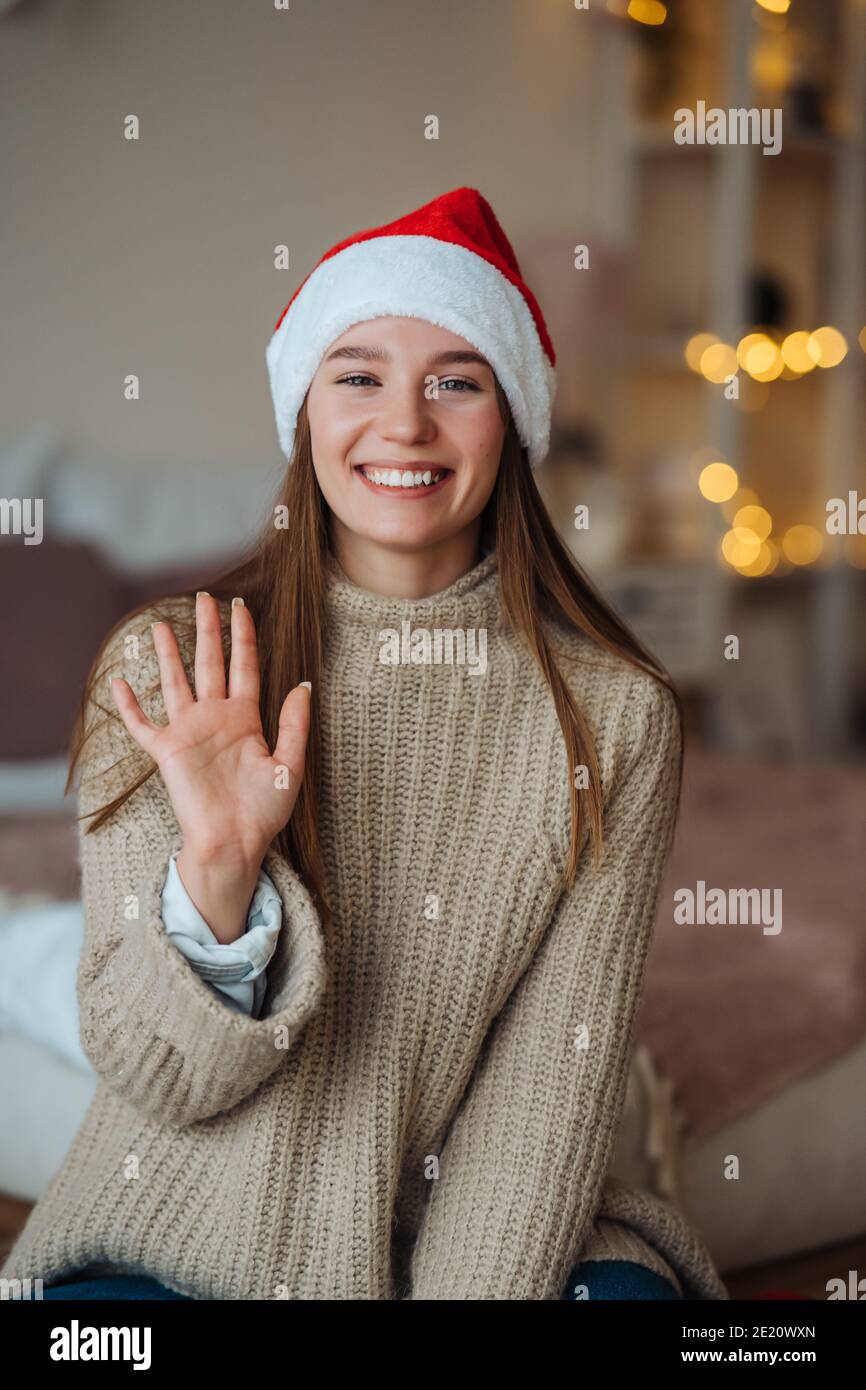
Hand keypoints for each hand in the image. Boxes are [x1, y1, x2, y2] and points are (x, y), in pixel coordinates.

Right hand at [109, 592, 310, 941]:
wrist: (235, 844)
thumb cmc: (264, 812)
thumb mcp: (290, 766)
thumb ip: (295, 725)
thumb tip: (304, 685)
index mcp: (246, 719)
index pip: (245, 666)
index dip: (244, 636)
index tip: (242, 605)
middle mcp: (216, 719)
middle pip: (210, 663)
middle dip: (207, 630)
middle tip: (206, 598)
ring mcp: (189, 733)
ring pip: (176, 682)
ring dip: (167, 654)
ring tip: (158, 624)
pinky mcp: (167, 753)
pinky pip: (143, 725)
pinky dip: (129, 705)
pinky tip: (119, 681)